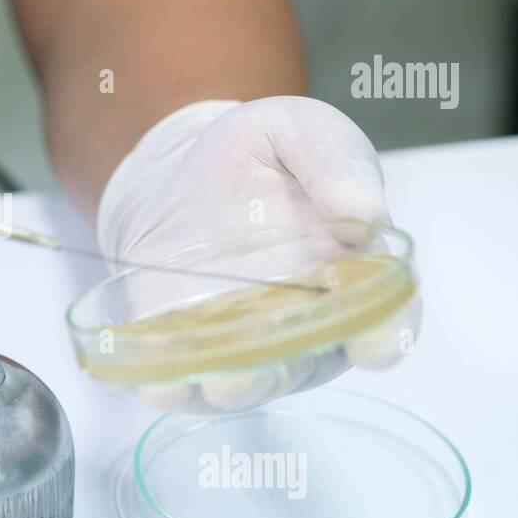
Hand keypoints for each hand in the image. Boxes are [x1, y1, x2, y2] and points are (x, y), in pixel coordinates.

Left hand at [95, 95, 419, 411]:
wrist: (175, 179)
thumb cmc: (251, 158)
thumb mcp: (293, 130)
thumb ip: (332, 159)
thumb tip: (362, 212)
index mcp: (349, 278)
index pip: (384, 320)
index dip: (384, 336)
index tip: (373, 346)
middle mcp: (302, 327)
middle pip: (303, 363)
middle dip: (278, 371)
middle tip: (255, 370)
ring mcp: (242, 349)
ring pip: (239, 383)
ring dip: (217, 386)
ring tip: (193, 380)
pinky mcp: (185, 354)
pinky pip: (171, 377)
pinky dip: (154, 380)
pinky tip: (134, 374)